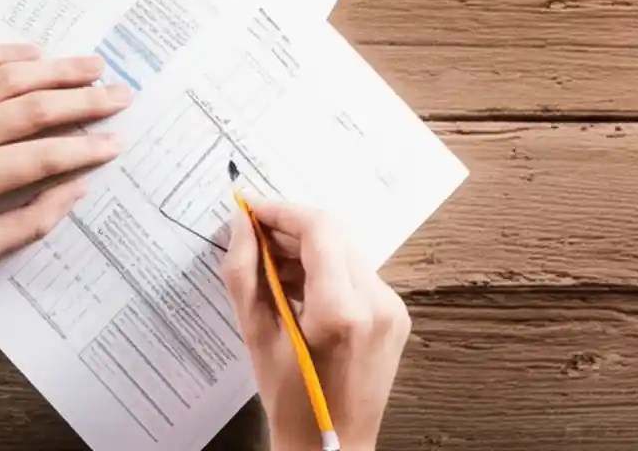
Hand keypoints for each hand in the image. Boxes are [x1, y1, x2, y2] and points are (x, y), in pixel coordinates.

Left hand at [0, 44, 130, 291]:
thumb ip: (32, 220)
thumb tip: (76, 190)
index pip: (47, 157)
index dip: (88, 149)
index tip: (118, 141)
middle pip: (35, 108)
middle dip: (85, 100)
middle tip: (120, 93)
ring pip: (5, 78)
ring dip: (53, 69)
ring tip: (89, 65)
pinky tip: (31, 53)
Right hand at [220, 196, 410, 450]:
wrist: (332, 447)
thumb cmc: (292, 403)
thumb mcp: (256, 336)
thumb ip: (244, 273)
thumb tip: (242, 226)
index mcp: (342, 312)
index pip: (319, 229)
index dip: (282, 211)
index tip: (252, 211)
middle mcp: (377, 304)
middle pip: (334, 235)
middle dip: (291, 228)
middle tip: (253, 236)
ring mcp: (392, 309)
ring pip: (346, 251)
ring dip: (308, 248)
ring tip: (270, 266)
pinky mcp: (396, 315)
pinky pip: (357, 274)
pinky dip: (326, 270)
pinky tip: (297, 286)